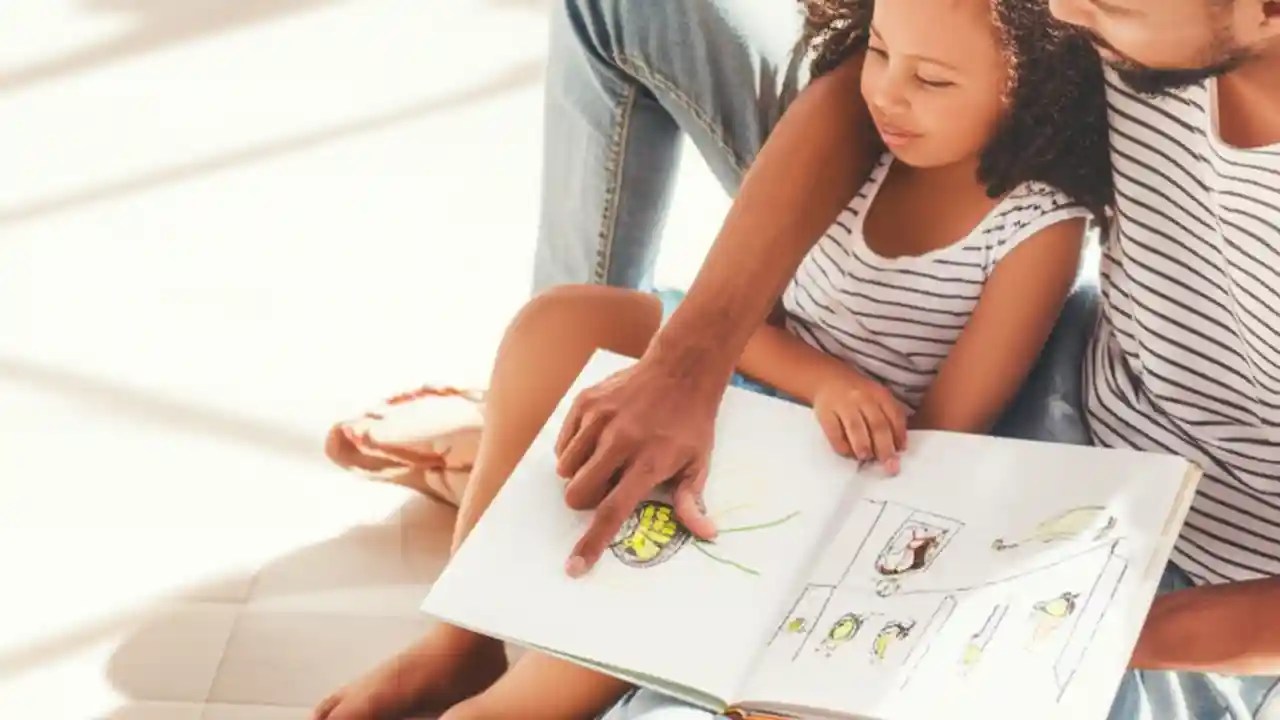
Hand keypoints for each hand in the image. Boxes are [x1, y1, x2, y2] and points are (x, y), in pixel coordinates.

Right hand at [556, 355, 723, 577]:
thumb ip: (691, 501)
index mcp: (647, 462)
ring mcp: (599, 419)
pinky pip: (563, 443)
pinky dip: (574, 450)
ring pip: (565, 469)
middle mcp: (619, 441)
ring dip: (580, 474)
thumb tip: (706, 533)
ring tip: (605, 459)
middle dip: (586, 501)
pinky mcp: (586, 403)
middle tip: (609, 485)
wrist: (681, 370)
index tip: (575, 567)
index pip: (612, 511)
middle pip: (578, 493)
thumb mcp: (698, 463)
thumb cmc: (691, 422)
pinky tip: (598, 441)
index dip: (591, 543)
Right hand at [812, 371, 907, 473]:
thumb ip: (888, 416)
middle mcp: (862, 398)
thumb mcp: (876, 396)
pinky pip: (834, 433)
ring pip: (856, 428)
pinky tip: (848, 453)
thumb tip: (898, 447)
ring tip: (866, 458)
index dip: (899, 434)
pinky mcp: (825, 413)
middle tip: (889, 465)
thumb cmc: (857, 394)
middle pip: (877, 424)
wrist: (827, 379)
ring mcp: (843, 405)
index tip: (901, 451)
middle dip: (885, 448)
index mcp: (879, 394)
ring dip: (863, 446)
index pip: (893, 415)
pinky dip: (842, 446)